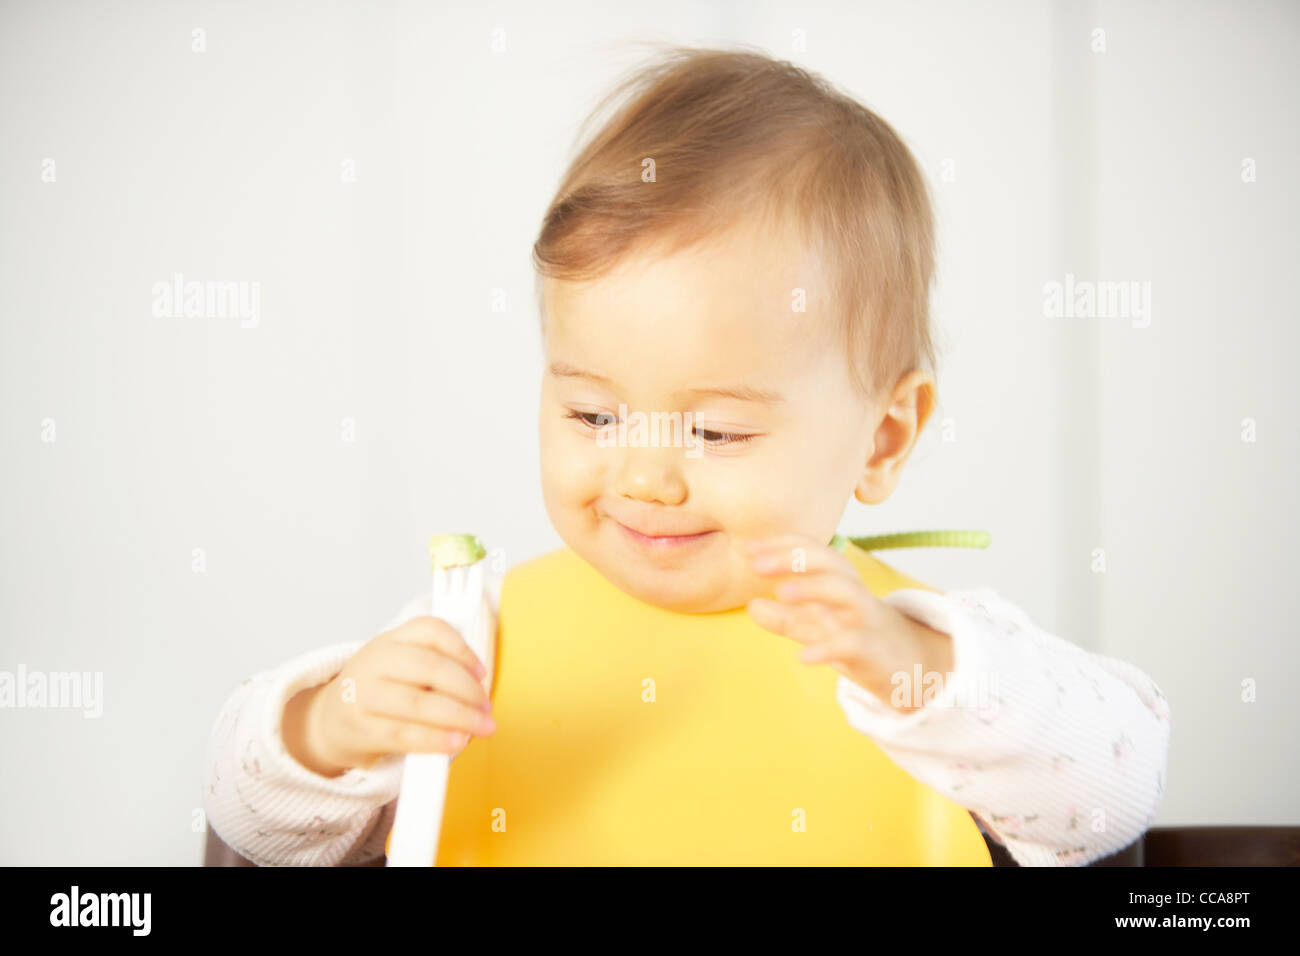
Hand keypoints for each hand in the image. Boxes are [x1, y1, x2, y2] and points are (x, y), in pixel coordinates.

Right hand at [283, 616, 496, 776]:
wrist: (328, 721)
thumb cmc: (379, 692)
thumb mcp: (400, 667)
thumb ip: (436, 669)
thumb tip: (480, 691)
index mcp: (391, 640)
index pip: (431, 630)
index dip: (462, 649)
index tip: (481, 672)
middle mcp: (375, 661)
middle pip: (429, 667)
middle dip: (467, 689)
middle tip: (486, 708)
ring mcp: (363, 694)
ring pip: (418, 704)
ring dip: (459, 717)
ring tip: (481, 727)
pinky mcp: (360, 729)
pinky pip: (404, 735)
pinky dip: (435, 740)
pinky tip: (456, 742)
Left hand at [744, 533, 953, 712]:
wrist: (910, 671)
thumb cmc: (861, 641)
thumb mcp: (821, 630)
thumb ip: (787, 618)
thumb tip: (751, 606)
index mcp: (841, 584)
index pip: (815, 552)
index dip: (784, 545)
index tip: (750, 548)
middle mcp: (855, 596)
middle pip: (832, 563)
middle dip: (794, 557)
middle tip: (757, 565)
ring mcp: (867, 621)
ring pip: (848, 593)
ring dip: (814, 588)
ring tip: (782, 593)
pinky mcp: (875, 652)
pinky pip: (854, 644)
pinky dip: (828, 648)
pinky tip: (803, 657)